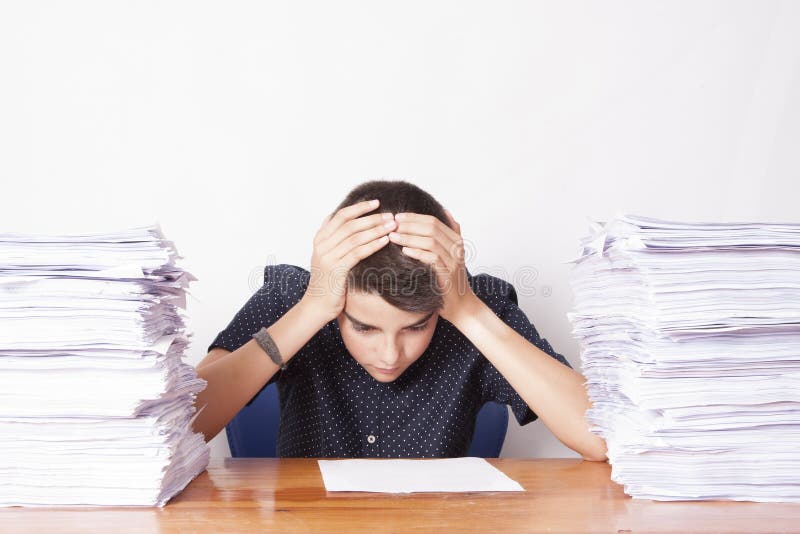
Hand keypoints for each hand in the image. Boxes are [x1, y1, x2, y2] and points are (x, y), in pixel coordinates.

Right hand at [301, 199, 395, 322]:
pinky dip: (372, 244)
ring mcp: (328, 257)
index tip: (376, 203)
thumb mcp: (328, 256)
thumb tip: (346, 221)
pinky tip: (385, 241)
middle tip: (390, 215)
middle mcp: (322, 245)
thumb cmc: (328, 280)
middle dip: (372, 218)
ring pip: (355, 237)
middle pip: (350, 224)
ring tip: (391, 226)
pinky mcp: (336, 269)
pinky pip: (357, 252)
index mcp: (320, 238)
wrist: (317, 304)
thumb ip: (334, 238)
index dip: (359, 207)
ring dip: (376, 229)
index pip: (341, 215)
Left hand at [388, 209, 477, 323]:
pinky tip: (404, 251)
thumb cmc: (451, 279)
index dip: (414, 217)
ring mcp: (453, 261)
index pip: (434, 221)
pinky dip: (417, 253)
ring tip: (393, 237)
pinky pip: (432, 259)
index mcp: (456, 240)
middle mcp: (456, 248)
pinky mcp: (447, 274)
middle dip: (410, 224)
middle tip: (392, 225)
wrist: (460, 305)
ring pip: (431, 241)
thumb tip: (445, 210)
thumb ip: (451, 232)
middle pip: (432, 228)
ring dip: (409, 237)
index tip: (397, 217)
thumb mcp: (452, 253)